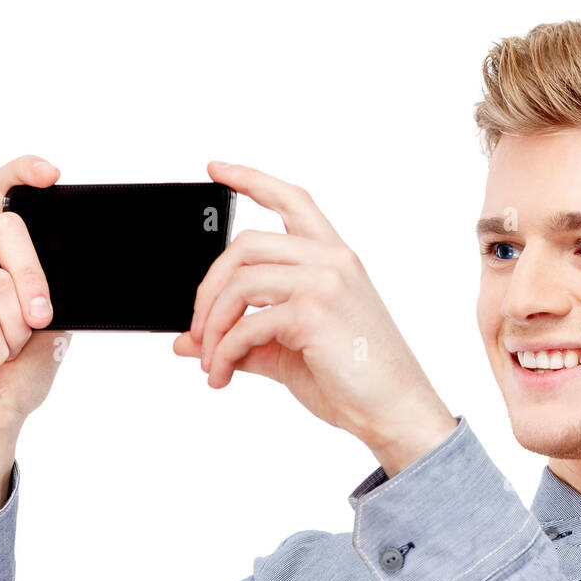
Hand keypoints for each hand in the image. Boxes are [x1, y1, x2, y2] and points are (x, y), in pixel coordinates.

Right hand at [0, 154, 68, 524]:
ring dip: (14, 331)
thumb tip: (64, 277)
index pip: (2, 196)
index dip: (22, 173)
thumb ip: (53, 294)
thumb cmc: (12, 377)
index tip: (51, 174)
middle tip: (40, 319)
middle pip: (10, 230)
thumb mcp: (51, 332)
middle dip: (35, 280)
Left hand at [177, 161, 456, 474]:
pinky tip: (222, 375)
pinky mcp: (314, 314)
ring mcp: (325, 283)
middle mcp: (332, 260)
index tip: (215, 169)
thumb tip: (186, 343)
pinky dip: (224, 352)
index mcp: (335, 258)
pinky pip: (247, 324)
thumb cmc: (353, 381)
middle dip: (208, 287)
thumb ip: (240, 339)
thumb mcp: (288, 352)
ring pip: (240, 282)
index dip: (250, 179)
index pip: (291, 200)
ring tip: (210, 362)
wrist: (394, 411)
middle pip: (246, 244)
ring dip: (212, 325)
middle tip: (197, 330)